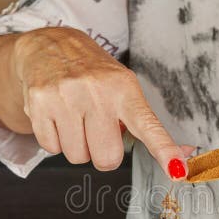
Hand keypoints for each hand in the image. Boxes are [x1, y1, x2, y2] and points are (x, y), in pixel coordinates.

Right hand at [9, 27, 189, 177]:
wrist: (49, 46)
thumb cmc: (94, 77)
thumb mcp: (124, 89)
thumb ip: (148, 127)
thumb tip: (180, 164)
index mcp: (124, 89)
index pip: (148, 126)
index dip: (164, 151)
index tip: (178, 171)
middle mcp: (96, 92)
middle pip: (107, 159)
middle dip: (102, 153)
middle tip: (97, 130)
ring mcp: (65, 97)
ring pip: (77, 157)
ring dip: (78, 146)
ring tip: (75, 118)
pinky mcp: (39, 104)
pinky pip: (52, 148)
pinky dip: (55, 139)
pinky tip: (57, 116)